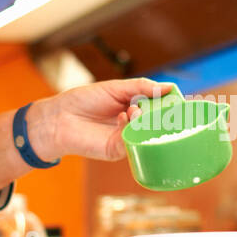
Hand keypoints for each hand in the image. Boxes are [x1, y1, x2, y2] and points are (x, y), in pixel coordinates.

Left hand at [29, 78, 174, 162]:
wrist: (59, 118)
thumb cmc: (84, 101)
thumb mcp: (116, 88)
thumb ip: (141, 87)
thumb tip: (168, 87)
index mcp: (135, 107)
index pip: (160, 107)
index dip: (170, 103)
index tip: (177, 97)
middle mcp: (134, 124)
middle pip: (158, 122)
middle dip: (162, 114)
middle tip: (163, 106)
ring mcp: (128, 138)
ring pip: (148, 133)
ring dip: (145, 120)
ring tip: (134, 110)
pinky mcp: (118, 150)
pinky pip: (134, 142)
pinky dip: (132, 127)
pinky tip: (123, 117)